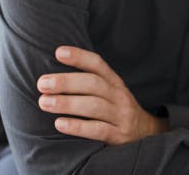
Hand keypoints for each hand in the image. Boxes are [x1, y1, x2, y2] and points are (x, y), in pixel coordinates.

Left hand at [36, 46, 167, 144]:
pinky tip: (60, 124)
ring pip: (94, 105)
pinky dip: (78, 126)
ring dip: (67, 103)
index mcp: (114, 82)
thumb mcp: (109, 92)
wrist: (146, 133)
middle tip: (42, 83)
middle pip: (93, 83)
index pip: (98, 64)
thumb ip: (88, 82)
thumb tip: (52, 75)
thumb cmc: (115, 109)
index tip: (58, 52)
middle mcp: (119, 95)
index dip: (79, 57)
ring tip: (45, 102)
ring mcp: (121, 116)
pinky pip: (98, 130)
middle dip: (66, 82)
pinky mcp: (119, 136)